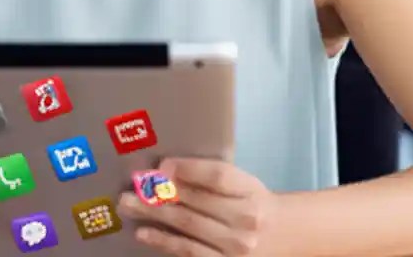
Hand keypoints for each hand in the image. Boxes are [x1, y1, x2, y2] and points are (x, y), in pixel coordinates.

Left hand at [117, 157, 280, 256]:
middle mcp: (246, 220)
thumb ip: (210, 175)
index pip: (217, 176)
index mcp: (250, 191)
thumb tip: (165, 169)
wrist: (284, 236)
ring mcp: (236, 246)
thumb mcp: (242, 183)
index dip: (187, 169)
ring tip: (128, 206)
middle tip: (131, 186)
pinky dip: (163, 242)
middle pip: (196, 203)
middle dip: (159, 193)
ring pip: (188, 227)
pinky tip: (144, 233)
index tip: (161, 165)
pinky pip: (188, 252)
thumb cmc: (253, 202)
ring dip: (153, 216)